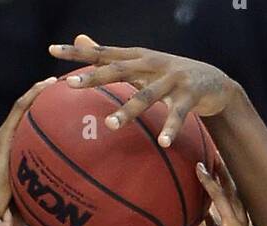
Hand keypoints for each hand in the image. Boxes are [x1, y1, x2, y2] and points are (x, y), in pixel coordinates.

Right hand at [0, 76, 57, 225]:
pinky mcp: (1, 139)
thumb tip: (78, 195)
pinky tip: (48, 86)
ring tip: (59, 79)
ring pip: (24, 106)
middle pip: (27, 112)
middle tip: (67, 85)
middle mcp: (6, 140)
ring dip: (40, 90)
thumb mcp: (34, 197)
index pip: (29, 125)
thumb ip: (49, 190)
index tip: (65, 104)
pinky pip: (19, 110)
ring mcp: (2, 138)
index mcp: (12, 151)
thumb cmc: (10, 215)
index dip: (45, 112)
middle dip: (44, 97)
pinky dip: (33, 96)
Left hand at [49, 34, 236, 146]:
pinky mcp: (190, 95)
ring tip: (110, 125)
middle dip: (95, 77)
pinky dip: (170, 128)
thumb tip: (81, 40)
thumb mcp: (142, 65)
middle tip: (72, 86)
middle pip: (120, 69)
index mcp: (138, 57)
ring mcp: (172, 78)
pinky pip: (178, 114)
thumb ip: (112, 57)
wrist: (215, 83)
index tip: (51, 52)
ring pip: (146, 94)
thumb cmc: (171, 76)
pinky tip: (163, 143)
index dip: (78, 52)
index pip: (103, 53)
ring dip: (128, 110)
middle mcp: (152, 63)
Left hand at [139, 161, 253, 225]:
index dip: (215, 218)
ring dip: (221, 175)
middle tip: (216, 168)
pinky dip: (212, 183)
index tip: (207, 209)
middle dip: (224, 186)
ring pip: (230, 195)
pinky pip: (223, 199)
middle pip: (231, 205)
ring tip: (213, 156)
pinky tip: (200, 168)